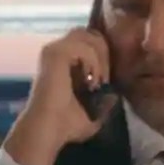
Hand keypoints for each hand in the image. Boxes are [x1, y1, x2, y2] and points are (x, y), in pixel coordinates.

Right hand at [3, 28, 117, 164]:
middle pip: (89, 34)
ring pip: (87, 36)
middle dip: (102, 52)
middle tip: (104, 78)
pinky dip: (93, 62)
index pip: (88, 42)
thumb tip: (115, 95)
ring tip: (97, 81)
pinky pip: (83, 46)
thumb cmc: (65, 126)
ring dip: (99, 57)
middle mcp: (56, 51)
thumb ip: (103, 102)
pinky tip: (91, 80)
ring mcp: (54, 50)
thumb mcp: (91, 112)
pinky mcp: (55, 53)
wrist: (48, 130)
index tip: (104, 81)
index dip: (102, 55)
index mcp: (62, 62)